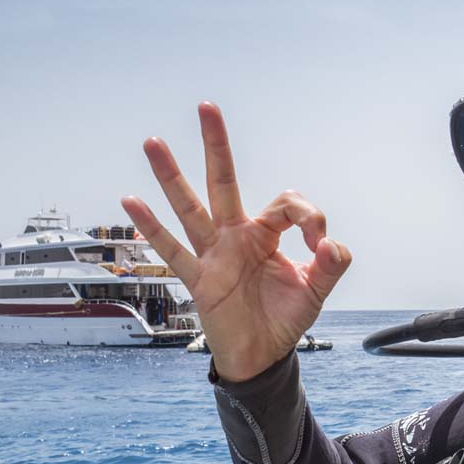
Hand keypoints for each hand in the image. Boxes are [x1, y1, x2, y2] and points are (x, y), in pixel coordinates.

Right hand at [123, 102, 352, 381]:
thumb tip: (333, 244)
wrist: (263, 356)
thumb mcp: (316, 290)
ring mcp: (214, 255)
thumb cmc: (283, 318)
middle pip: (223, 182)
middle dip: (216, 145)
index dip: (309, 218)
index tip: (321, 245)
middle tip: (207, 107)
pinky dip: (151, 229)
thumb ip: (331, 265)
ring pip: (191, 208)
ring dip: (172, 176)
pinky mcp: (200, 280)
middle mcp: (236, 236)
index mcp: (266, 234)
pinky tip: (130, 203)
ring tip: (154, 142)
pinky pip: (173, 251)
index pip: (285, 204)